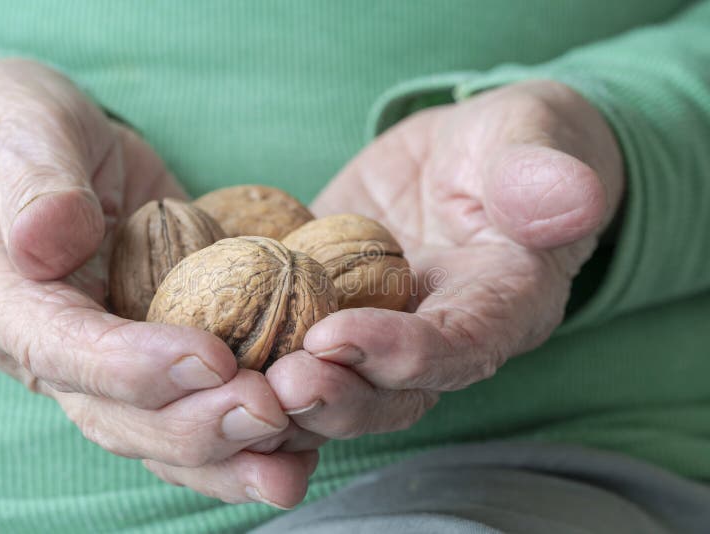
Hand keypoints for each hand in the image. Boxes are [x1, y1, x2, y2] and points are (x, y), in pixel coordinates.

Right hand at [0, 59, 320, 506]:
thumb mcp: (20, 132)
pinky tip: (298, 448)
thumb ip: (34, 181)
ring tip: (292, 458)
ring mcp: (104, 364)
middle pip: (117, 416)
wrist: (41, 150)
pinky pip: (191, 408)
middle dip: (197, 424)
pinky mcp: (153, 357)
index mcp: (4, 301)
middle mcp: (51, 352)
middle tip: (270, 410)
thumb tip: (46, 239)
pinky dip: (241, 436)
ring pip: (159, 431)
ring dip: (227, 452)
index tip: (211, 359)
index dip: (133, 366)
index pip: (61, 349)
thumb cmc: (20, 132)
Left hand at [267, 80, 623, 438]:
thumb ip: (545, 176)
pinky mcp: (332, 311)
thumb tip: (571, 199)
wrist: (469, 159)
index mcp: (500, 309)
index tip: (338, 336)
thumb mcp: (536, 145)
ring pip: (337, 385)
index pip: (457, 348)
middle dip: (334, 396)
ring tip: (232, 380)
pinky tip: (202, 346)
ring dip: (286, 394)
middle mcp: (439, 339)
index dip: (401, 353)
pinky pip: (294, 342)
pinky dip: (253, 355)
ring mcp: (381, 331)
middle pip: (389, 392)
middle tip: (278, 384)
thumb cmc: (515, 147)